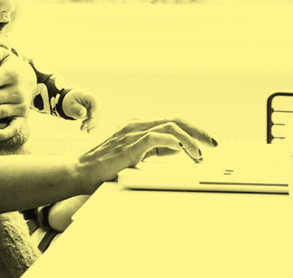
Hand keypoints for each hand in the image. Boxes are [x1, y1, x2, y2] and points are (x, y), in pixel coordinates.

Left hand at [63, 88, 100, 132]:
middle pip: (97, 111)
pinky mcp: (93, 113)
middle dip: (91, 120)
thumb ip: (77, 108)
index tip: (91, 115)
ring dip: (91, 124)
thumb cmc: (69, 101)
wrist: (69, 101)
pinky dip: (93, 126)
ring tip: (82, 128)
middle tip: (82, 126)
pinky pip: (96, 120)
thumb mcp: (70, 104)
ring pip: (98, 117)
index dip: (95, 108)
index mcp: (87, 95)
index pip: (94, 101)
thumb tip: (83, 114)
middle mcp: (93, 101)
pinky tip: (89, 132)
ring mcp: (94, 107)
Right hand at [75, 118, 217, 192]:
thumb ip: (155, 150)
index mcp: (138, 126)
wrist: (80, 172)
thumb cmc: (104, 167)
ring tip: (201, 152)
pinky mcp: (130, 144)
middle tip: (213, 143)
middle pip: (175, 119)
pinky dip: (176, 142)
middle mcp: (136, 125)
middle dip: (198, 130)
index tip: (207, 141)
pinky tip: (185, 151)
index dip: (192, 129)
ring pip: (170, 126)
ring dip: (190, 138)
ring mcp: (133, 132)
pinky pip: (158, 137)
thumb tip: (179, 147)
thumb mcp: (136, 156)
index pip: (171, 121)